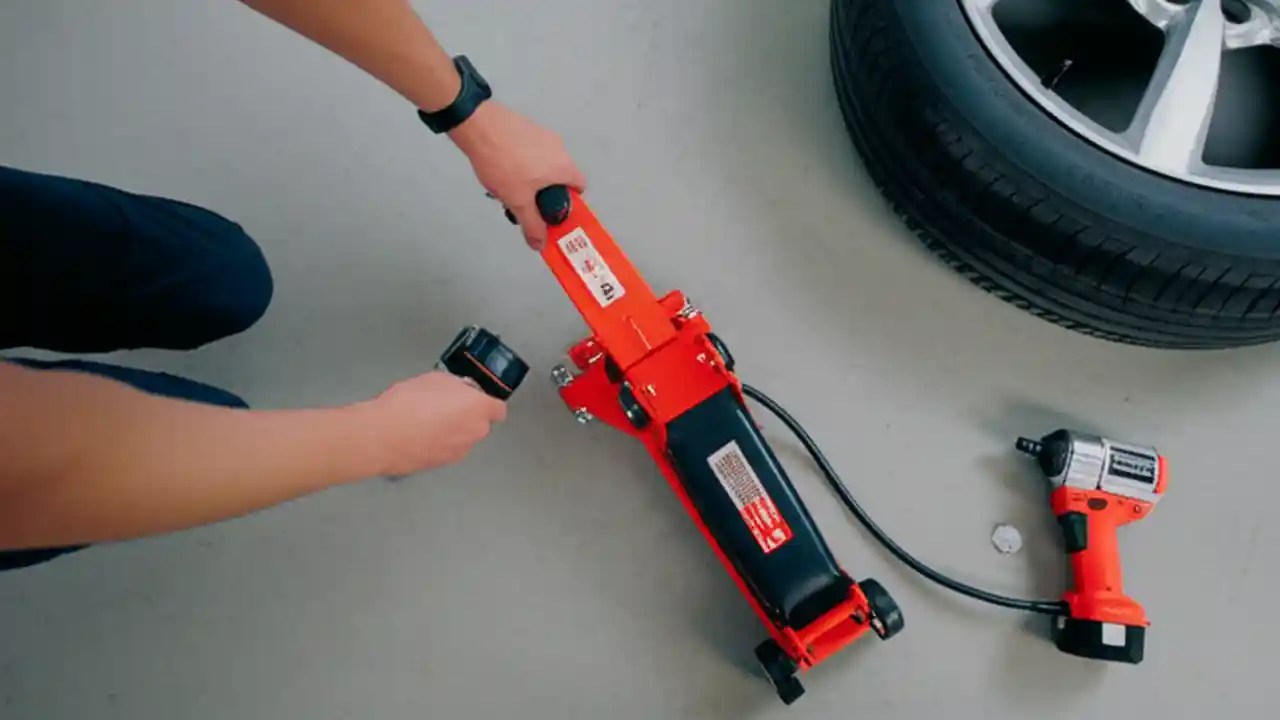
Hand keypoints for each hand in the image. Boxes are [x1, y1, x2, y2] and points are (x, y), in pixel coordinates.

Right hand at [355, 371, 506, 475]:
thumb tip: (457, 394)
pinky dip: (437, 444)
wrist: (383, 436)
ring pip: (462, 439)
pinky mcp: (441, 465)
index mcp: (479, 409)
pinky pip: (445, 450)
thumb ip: (455, 387)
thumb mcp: (435, 379)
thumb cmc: (411, 400)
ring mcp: (459, 452)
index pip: (498, 409)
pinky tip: (416, 438)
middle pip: (479, 425)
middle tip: (442, 407)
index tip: (471, 398)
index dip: (485, 403)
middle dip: (466, 417)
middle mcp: (475, 433)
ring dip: (451, 432)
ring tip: (424, 423)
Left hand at [449, 102, 585, 249]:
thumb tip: (541, 244)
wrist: (478, 125)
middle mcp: (560, 148)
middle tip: (526, 201)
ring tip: (508, 184)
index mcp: (564, 166)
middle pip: (561, 175)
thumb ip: (532, 224)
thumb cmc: (503, 164)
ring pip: (545, 162)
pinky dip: (523, 160)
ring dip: (532, 176)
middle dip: (546, 191)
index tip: (552, 210)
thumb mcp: (518, 201)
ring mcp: (544, 133)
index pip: (580, 187)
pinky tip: (501, 165)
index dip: (569, 201)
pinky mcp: (527, 125)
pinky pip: (532, 149)